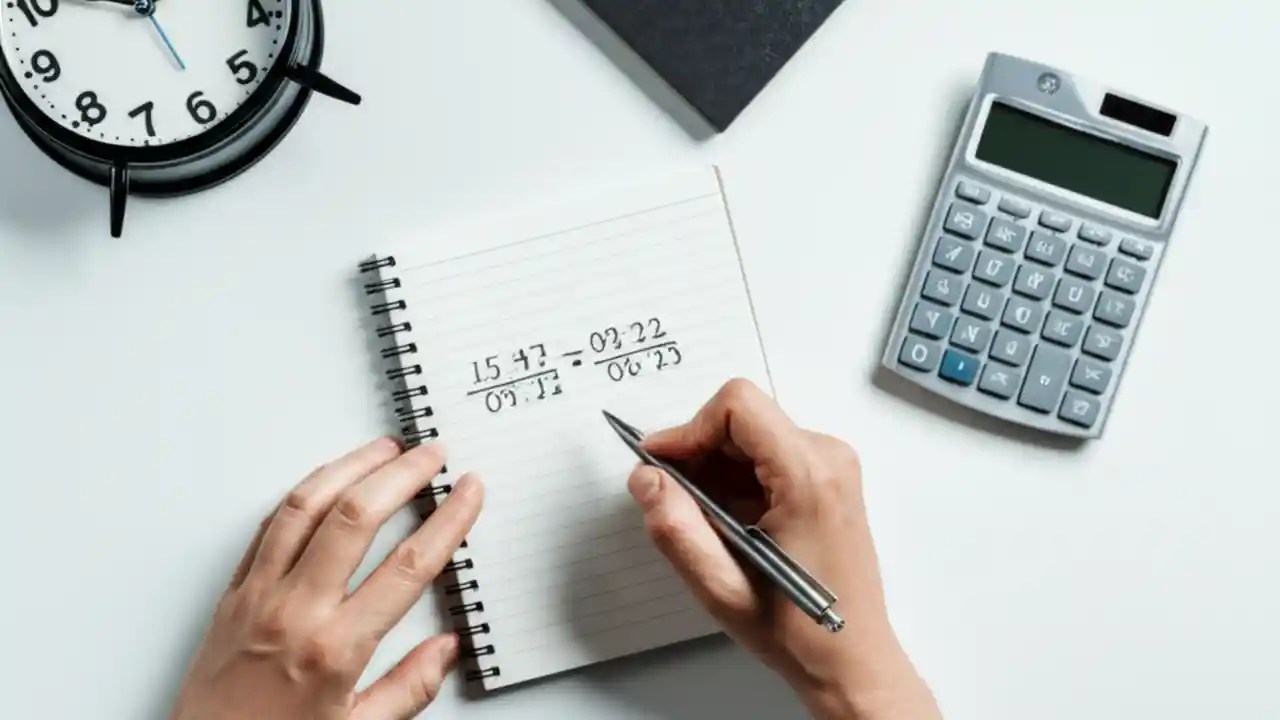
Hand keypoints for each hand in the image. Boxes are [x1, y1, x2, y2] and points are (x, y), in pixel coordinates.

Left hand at [169, 438, 483, 719]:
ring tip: (383, 449)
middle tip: (431, 455)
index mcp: (337, 648)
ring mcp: (260, 593)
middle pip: (358, 517)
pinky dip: (304, 492)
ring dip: (351, 466)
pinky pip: (270, 524)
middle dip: (402, 474)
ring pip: (308, 505)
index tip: (468, 493)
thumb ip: (408, 688)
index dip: (448, 521)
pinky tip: (327, 480)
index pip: (409, 566)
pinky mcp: (233, 591)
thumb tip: (446, 649)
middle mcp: (297, 610)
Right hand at [628, 380, 940, 719]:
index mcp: (809, 475)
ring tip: (704, 521)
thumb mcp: (722, 586)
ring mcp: (832, 467)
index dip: (689, 430)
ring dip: (716, 469)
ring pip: (753, 436)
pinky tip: (728, 523)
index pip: (738, 406)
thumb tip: (646, 478)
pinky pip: (769, 455)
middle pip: (743, 418)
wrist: (852, 660)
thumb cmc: (799, 630)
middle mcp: (828, 458)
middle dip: (699, 452)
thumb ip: (676, 527)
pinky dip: (737, 479)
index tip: (662, 466)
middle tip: (673, 499)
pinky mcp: (828, 480)